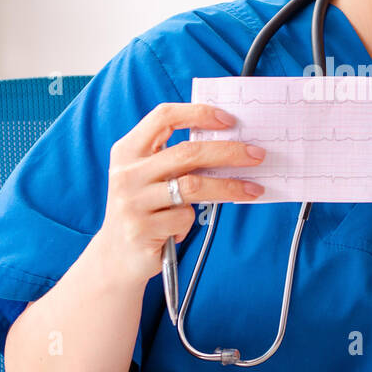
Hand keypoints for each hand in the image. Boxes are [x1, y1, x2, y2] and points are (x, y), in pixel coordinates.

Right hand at [99, 102, 266, 284]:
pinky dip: (190, 222)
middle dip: (229, 152)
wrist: (115, 257)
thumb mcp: (149, 177)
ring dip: (230, 187)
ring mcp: (132, 201)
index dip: (198, 113)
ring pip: (193, 186)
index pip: (163, 117)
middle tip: (257, 155)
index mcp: (128, 151)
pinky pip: (184, 218)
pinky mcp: (142, 229)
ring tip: (253, 189)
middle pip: (188, 152)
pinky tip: (180, 228)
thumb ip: (175, 160)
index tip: (229, 120)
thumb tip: (228, 145)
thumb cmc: (142, 210)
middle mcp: (127, 172)